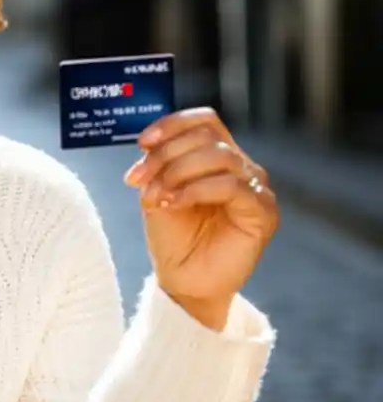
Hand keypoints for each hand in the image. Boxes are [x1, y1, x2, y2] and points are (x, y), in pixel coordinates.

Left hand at [123, 108, 279, 329]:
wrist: (183, 280)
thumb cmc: (173, 236)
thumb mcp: (157, 190)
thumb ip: (159, 164)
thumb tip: (149, 144)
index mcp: (217, 156)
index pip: (204, 121)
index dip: (172, 124)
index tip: (142, 143)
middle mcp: (241, 167)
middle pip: (207, 136)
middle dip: (166, 154)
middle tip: (138, 179)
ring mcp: (255, 188)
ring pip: (219, 156)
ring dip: (177, 171)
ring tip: (156, 196)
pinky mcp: (263, 212)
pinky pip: (231, 186)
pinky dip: (194, 190)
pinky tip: (172, 204)